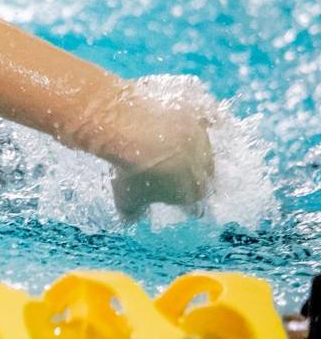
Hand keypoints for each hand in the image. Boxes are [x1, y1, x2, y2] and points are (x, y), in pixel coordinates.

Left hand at [109, 103, 215, 217]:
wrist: (135, 132)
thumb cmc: (131, 170)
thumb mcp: (126, 197)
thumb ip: (132, 212)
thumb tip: (129, 220)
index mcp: (192, 194)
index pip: (195, 206)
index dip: (185, 205)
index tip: (175, 202)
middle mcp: (206, 169)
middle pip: (204, 178)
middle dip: (191, 178)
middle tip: (174, 174)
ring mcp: (204, 142)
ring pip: (205, 150)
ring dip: (194, 150)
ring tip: (174, 147)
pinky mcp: (199, 118)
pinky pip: (211, 119)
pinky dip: (212, 119)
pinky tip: (211, 119)